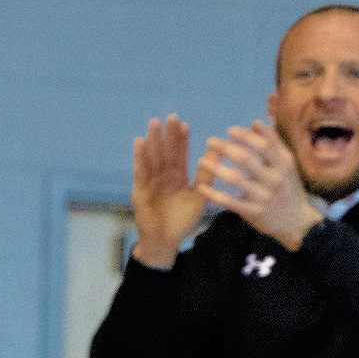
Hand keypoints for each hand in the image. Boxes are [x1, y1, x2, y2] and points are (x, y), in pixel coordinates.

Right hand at [130, 117, 207, 268]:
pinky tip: (139, 142)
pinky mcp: (140, 190)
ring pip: (153, 157)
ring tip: (154, 123)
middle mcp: (163, 177)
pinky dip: (139, 157)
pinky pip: (140, 171)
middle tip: (171, 116)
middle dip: (168, 135)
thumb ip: (206, 176)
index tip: (184, 124)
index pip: (180, 155)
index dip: (181, 140)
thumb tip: (219, 155)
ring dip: (153, 140)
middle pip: (166, 152)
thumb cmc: (182, 222)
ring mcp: (151, 182)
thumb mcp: (199, 197)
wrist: (165, 241)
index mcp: (178, 178)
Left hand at [197, 121, 321, 251]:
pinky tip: (201, 187)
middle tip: (210, 141)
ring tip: (201, 161)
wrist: (296, 222)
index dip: (245, 135)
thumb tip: (256, 122)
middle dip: (225, 148)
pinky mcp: (254, 212)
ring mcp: (264, 196)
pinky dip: (213, 194)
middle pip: (246, 159)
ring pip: (236, 179)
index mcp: (284, 164)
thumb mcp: (287, 165)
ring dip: (216, 168)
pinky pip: (230, 202)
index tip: (230, 130)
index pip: (263, 144)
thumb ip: (273, 143)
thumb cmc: (287, 187)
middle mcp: (275, 179)